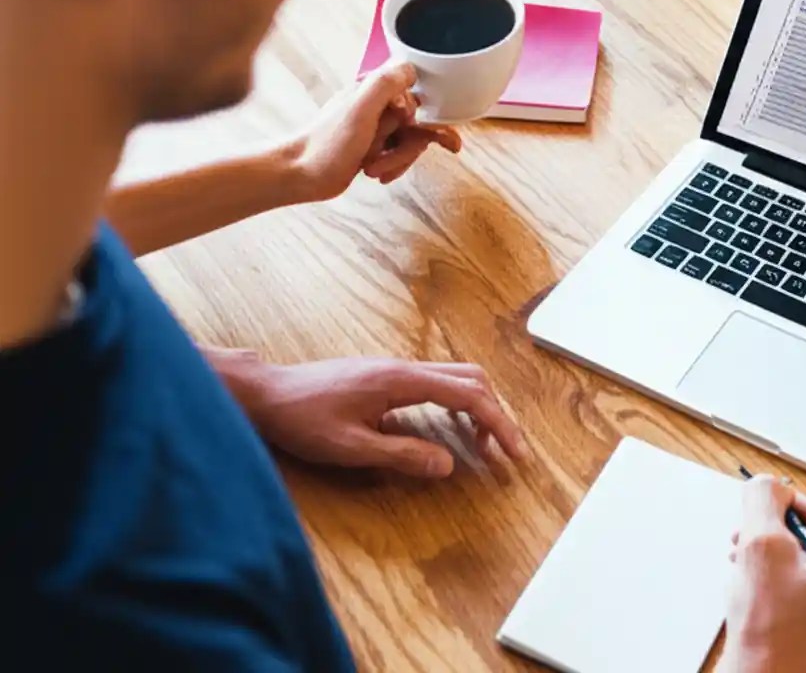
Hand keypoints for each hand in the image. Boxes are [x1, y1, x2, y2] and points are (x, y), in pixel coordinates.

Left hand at [210, 349, 527, 478]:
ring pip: (456, 377)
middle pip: (472, 379)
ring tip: (484, 444)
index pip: (469, 396)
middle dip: (497, 414)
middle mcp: (405, 366)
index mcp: (402, 381)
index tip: (514, 453)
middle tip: (506, 451)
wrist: (266, 393)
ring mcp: (396, 367)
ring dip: (478, 407)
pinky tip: (447, 431)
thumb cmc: (301, 419)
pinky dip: (457, 404)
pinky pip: (437, 381)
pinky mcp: (386, 375)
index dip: (498, 424)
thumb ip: (402, 455)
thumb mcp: (351, 448)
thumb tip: (448, 464)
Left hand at [283, 62, 462, 201]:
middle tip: (390, 157)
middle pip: (419, 124)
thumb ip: (386, 84)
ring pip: (411, 142)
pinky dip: (393, 167)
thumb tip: (412, 68)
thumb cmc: (327, 144)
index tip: (432, 135)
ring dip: (397, 160)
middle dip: (407, 147)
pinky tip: (376, 172)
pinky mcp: (374, 146)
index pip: (419, 96)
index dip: (426, 118)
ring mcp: (377, 127)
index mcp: (375, 90)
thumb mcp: (360, 109)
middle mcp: (378, 105)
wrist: (303, 175)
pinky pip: (399, 155)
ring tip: (373, 167)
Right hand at [720, 476, 805, 672]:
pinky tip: (754, 582)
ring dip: (779, 549)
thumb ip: (765, 500)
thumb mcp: (760, 546)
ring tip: (745, 558)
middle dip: (786, 528)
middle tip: (753, 534)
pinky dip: (783, 574)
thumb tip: (771, 487)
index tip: (778, 514)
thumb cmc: (768, 633)